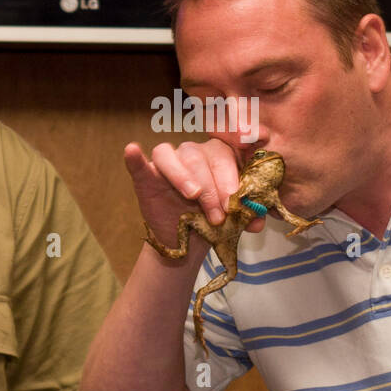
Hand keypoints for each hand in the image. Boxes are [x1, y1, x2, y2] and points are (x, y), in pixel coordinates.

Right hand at [124, 140, 264, 240]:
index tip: (253, 160)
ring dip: (185, 177)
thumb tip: (258, 220)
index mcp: (220, 156)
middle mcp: (195, 153)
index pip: (230, 151)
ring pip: (175, 156)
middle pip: (203, 158)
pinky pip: (140, 163)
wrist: (188, 240)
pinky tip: (132, 151)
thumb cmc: (214, 220)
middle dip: (215, 187)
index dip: (239, 157)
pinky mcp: (147, 177)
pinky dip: (135, 158)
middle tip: (221, 214)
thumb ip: (247, 215)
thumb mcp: (235, 218)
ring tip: (193, 196)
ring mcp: (170, 163)